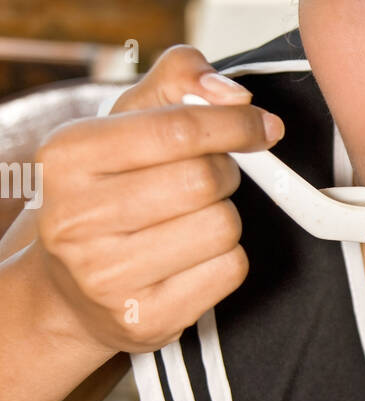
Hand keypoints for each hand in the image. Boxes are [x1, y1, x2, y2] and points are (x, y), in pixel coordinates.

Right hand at [32, 44, 284, 355]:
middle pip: (204, 180)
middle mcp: (76, 218)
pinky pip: (228, 270)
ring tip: (194, 219)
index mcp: (67, 156)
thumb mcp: (124, 123)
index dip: (234, 123)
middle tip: (212, 179)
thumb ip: (177, 81)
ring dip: (226, 216)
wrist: (70, 290)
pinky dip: (227, 258)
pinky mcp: (142, 319)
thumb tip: (233, 93)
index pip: (177, 129)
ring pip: (222, 226)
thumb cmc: (108, 192)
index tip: (261, 126)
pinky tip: (194, 257)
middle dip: (226, 173)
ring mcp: (106, 276)